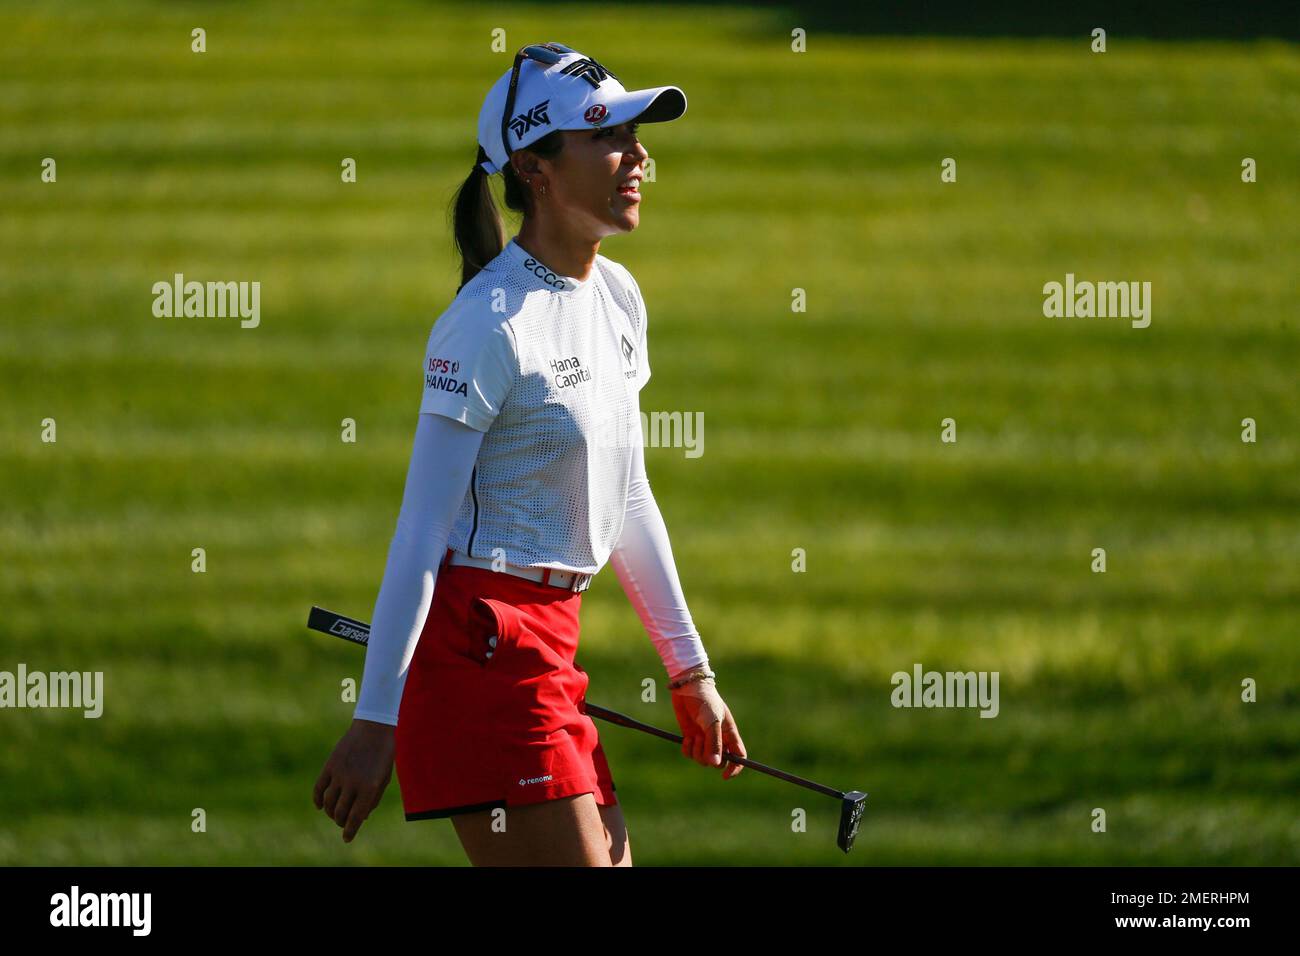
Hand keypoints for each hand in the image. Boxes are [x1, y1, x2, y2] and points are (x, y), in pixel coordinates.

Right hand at [313, 718, 395, 841]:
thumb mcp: (384, 778)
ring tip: (335, 814)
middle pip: (340, 813)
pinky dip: (317, 800)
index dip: (350, 831)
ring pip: (328, 803)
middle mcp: (353, 783)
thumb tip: (361, 818)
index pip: (356, 818)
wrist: (373, 728)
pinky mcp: (329, 766)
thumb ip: (373, 800)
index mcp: (370, 787)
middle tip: (343, 823)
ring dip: (330, 813)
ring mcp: (339, 774)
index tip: (346, 838)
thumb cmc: (383, 755)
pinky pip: (318, 789)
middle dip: (341, 822)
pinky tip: (320, 806)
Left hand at [670, 678, 745, 779]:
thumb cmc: (705, 700)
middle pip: (719, 762)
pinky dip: (687, 750)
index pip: (739, 756)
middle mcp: (718, 739)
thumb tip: (715, 765)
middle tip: (703, 743)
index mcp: (729, 733)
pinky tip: (686, 738)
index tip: (725, 776)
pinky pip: (690, 754)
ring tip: (694, 737)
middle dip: (709, 758)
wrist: (688, 687)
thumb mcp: (712, 721)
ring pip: (702, 760)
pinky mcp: (691, 737)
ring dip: (697, 752)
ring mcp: (704, 739)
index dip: (735, 768)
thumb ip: (714, 743)